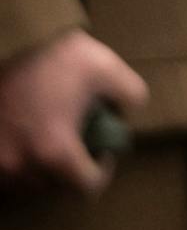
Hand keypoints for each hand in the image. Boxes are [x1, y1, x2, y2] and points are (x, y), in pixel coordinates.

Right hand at [0, 32, 147, 195]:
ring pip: (24, 181)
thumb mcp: (108, 69)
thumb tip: (125, 115)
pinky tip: (24, 136)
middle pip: (53, 185)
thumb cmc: (56, 58)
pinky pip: (2, 171)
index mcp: (55, 153)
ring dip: (39, 167)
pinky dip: (15, 161)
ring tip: (48, 137)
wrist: (7, 42)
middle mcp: (20, 165)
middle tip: (75, 141)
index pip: (86, 187)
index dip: (101, 170)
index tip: (102, 151)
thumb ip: (130, 96)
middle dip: (69, 168)